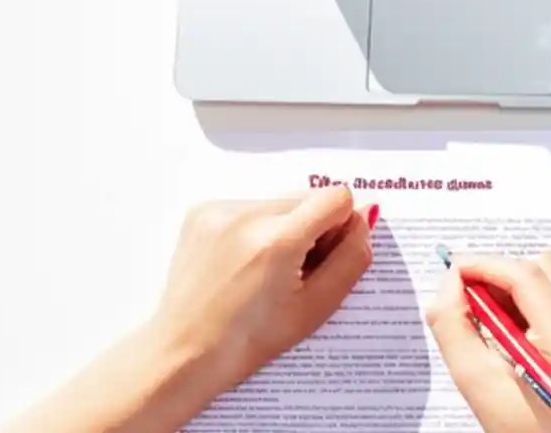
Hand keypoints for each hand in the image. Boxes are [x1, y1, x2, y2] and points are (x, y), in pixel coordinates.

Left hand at [0, 186, 378, 432]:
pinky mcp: (201, 212)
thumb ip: (351, 258)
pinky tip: (243, 264)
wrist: (184, 353)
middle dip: (312, 228)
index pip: (336, 197)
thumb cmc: (249, 341)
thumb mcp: (316, 309)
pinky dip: (256, 228)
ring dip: (284, 227)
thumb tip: (366, 216)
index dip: (341, 226)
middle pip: (307, 197)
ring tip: (265, 272)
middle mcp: (245, 215)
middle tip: (296, 272)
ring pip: (279, 201)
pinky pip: (249, 206)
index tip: (325, 258)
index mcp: (277, 240)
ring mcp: (219, 210)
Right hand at [426, 251, 550, 432]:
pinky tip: (516, 328)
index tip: (455, 268)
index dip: (485, 265)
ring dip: (519, 285)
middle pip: (544, 268)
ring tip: (493, 318)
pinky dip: (536, 300)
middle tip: (469, 296)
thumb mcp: (477, 385)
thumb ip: (454, 328)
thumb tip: (449, 282)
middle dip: (501, 274)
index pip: (526, 278)